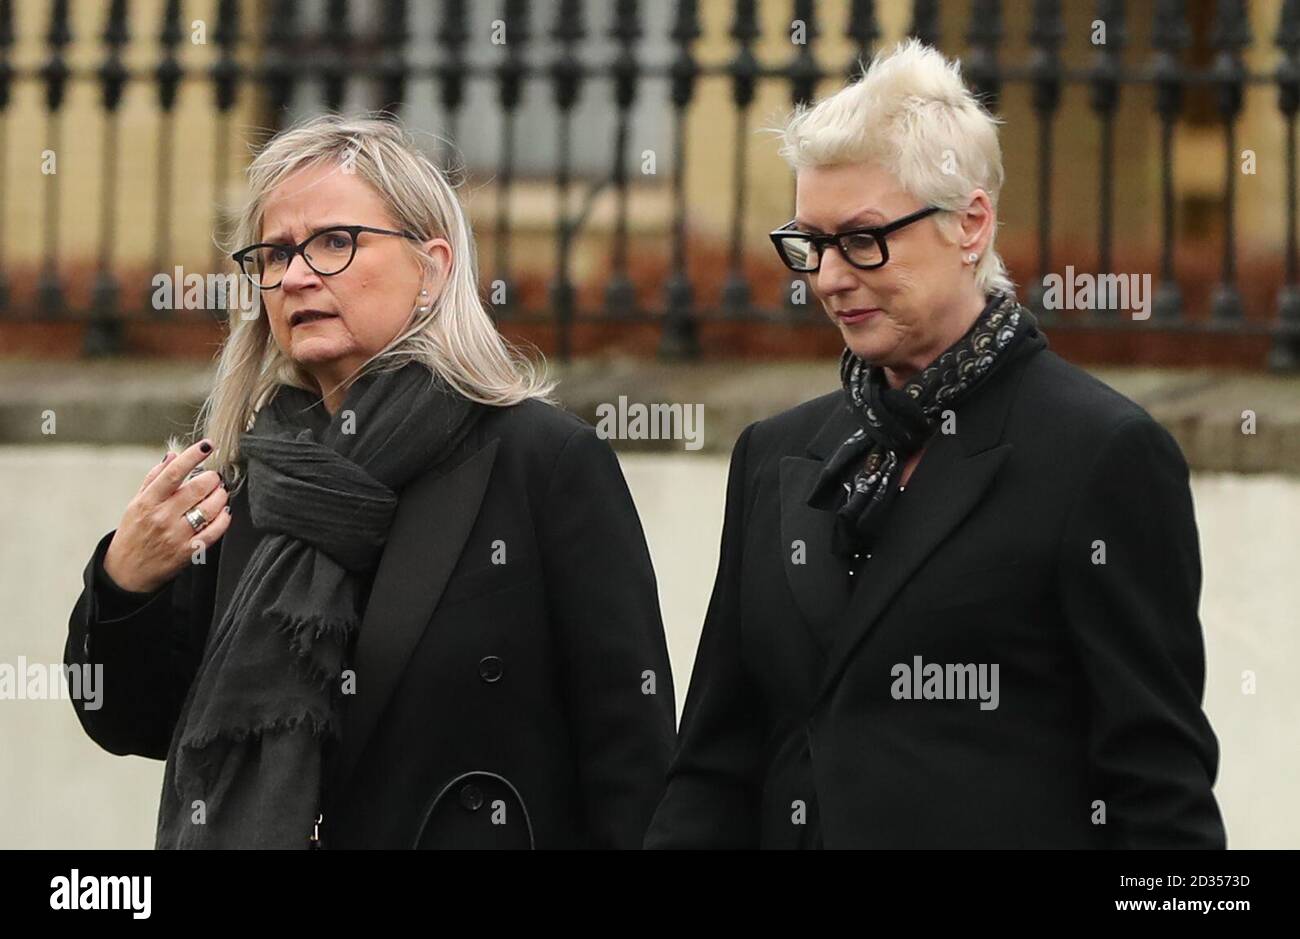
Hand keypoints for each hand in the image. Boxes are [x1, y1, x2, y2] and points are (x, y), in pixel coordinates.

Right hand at [101, 439, 232, 593]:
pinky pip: (214, 531)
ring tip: (220, 493)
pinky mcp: (188, 551)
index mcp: (147, 502)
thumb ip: (154, 478)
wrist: (127, 572)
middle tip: (214, 478)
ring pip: (209, 508)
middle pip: (197, 489)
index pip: (173, 473)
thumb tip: (173, 454)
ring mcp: (176, 535)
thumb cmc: (133, 532)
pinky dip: (224, 518)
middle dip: (212, 479)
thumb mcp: (136, 503)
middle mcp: (162, 517)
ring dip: (221, 496)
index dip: (193, 456)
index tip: (207, 445)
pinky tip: (224, 512)